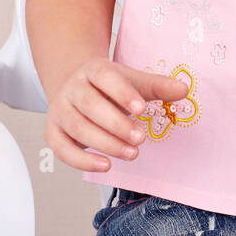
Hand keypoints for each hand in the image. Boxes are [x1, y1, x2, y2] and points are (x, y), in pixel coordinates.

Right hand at [45, 58, 189, 171]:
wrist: (77, 88)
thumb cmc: (109, 87)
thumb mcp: (133, 81)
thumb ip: (157, 86)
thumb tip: (183, 89)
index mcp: (93, 70)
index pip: (105, 77)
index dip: (123, 93)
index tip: (142, 109)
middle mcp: (73, 88)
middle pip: (90, 105)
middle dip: (117, 124)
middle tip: (141, 138)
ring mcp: (60, 110)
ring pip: (78, 127)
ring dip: (106, 144)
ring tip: (132, 153)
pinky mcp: (52, 131)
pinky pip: (62, 148)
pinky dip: (82, 160)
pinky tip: (105, 166)